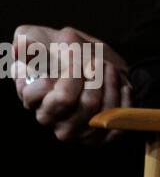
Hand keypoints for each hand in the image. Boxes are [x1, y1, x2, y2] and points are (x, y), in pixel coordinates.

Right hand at [11, 24, 131, 144]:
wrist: (112, 66)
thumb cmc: (77, 54)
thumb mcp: (55, 39)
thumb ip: (33, 41)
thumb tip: (19, 46)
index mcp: (32, 96)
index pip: (32, 93)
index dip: (56, 71)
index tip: (74, 53)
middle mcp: (50, 117)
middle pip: (65, 99)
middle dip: (85, 74)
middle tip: (95, 62)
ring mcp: (74, 130)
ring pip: (93, 108)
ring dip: (107, 81)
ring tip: (109, 69)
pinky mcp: (99, 137)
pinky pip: (114, 121)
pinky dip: (123, 97)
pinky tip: (121, 86)